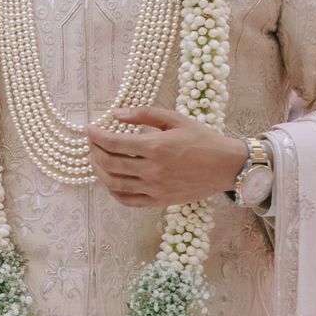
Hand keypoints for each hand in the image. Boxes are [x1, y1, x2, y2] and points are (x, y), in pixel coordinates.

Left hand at [86, 107, 245, 207]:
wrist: (226, 167)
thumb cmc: (203, 139)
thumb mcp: (176, 119)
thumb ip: (144, 114)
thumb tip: (117, 114)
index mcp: (156, 147)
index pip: (113, 143)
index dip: (96, 136)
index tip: (88, 129)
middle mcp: (152, 170)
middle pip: (109, 163)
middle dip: (94, 151)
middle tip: (91, 142)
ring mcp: (154, 188)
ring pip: (114, 183)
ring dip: (99, 171)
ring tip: (96, 159)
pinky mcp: (158, 201)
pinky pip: (127, 200)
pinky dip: (112, 190)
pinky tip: (109, 180)